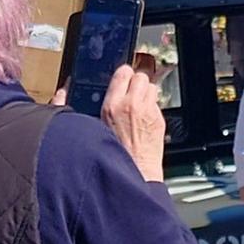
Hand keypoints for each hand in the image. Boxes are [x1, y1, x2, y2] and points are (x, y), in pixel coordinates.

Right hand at [102, 66, 164, 183]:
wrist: (131, 171)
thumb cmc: (112, 153)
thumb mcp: (95, 125)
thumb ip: (96, 104)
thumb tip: (84, 92)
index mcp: (112, 105)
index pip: (123, 72)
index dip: (124, 75)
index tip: (123, 78)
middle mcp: (132, 105)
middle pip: (141, 76)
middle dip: (136, 83)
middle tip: (132, 93)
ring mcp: (148, 112)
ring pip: (152, 88)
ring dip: (146, 94)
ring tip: (139, 105)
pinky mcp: (159, 120)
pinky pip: (157, 104)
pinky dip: (152, 108)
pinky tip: (144, 119)